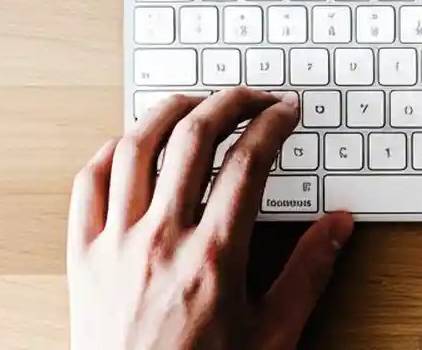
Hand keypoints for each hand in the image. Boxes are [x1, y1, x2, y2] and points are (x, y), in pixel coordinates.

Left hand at [67, 88, 353, 349]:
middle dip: (229, 102)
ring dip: (168, 112)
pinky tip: (133, 144)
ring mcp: (115, 244)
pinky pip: (89, 183)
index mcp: (215, 257)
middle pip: (194, 138)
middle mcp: (161, 241)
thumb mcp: (272, 335)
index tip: (285, 111)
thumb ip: (308, 273)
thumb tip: (339, 226)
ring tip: (194, 103)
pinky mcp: (82, 256)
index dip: (273, 123)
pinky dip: (111, 151)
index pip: (249, 161)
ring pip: (136, 147)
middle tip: (249, 96)